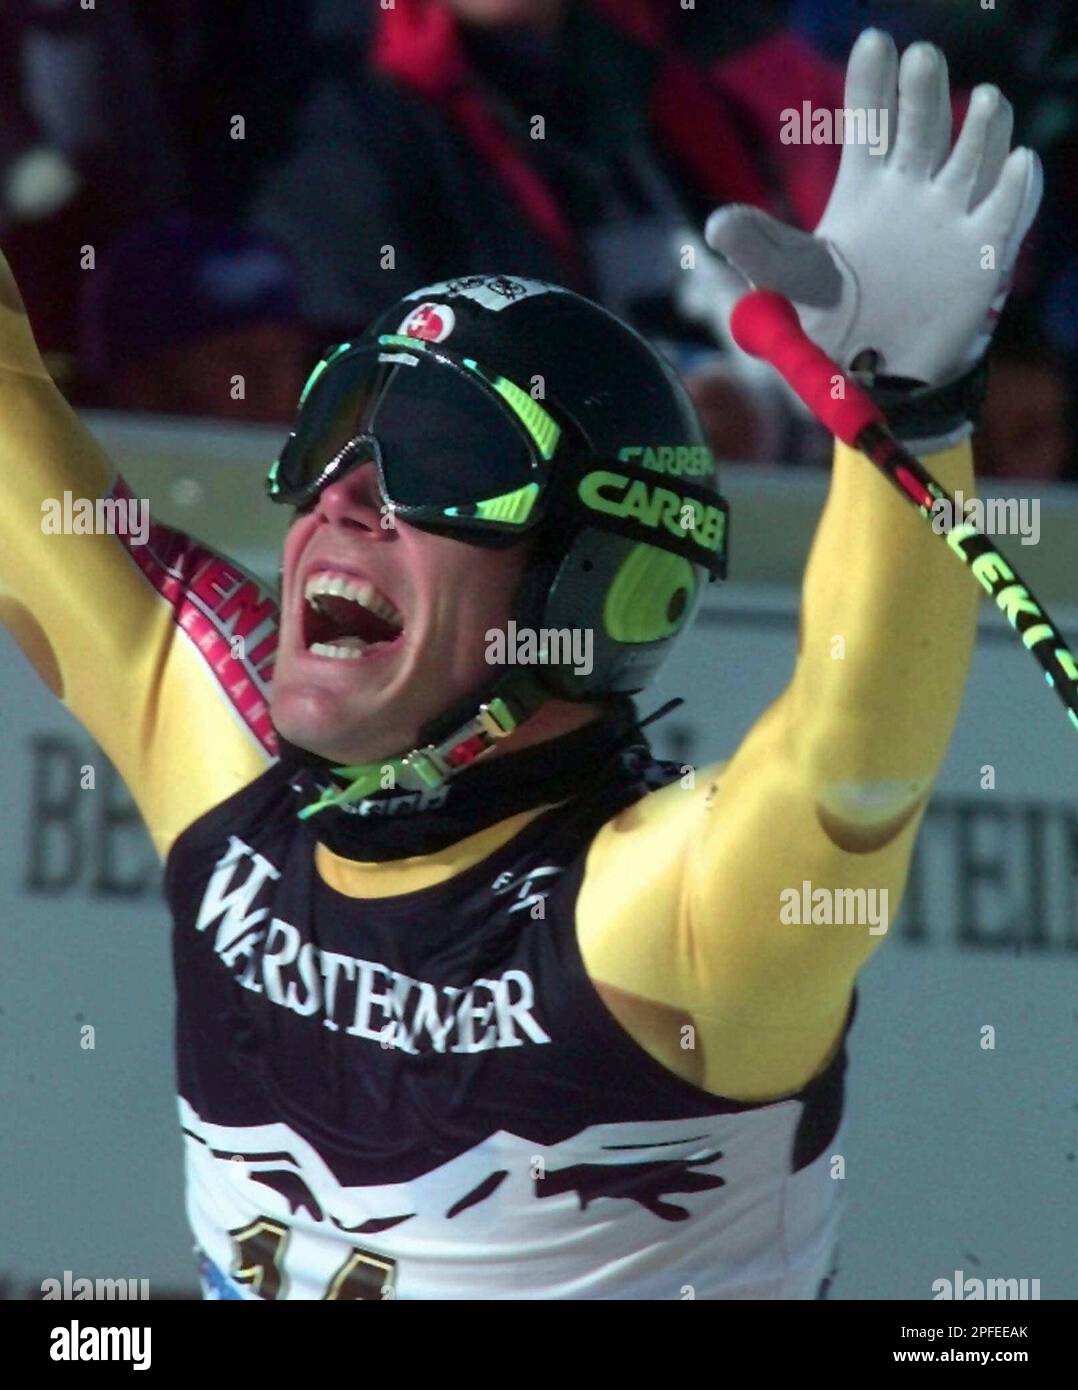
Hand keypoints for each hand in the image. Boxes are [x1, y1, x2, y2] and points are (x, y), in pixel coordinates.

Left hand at [702, 29, 1041, 392]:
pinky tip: (1016, 165)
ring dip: (983, 127)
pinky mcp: (983, 251)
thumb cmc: (828, 320)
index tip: (873, 42)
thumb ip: (761, 249)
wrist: (870, 374)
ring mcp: (952, 215)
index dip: (872, 83)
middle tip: (920, 59)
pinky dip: (1015, 187)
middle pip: (922, 127)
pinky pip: (1006, 210)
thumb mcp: (789, 283)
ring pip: (974, 155)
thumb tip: (715, 225)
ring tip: (984, 102)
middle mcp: (913, 188)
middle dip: (922, 93)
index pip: (871, 122)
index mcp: (866, 186)